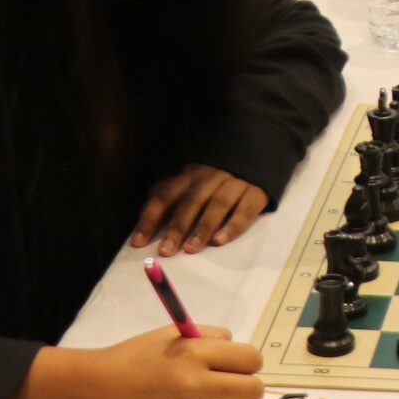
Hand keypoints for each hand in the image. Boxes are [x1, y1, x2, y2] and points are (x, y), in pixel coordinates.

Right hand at [62, 326, 265, 398]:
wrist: (96, 393)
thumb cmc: (134, 358)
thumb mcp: (172, 335)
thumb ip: (209, 338)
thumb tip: (237, 347)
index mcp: (195, 354)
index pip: (250, 359)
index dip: (249, 362)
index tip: (241, 363)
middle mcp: (195, 386)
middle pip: (253, 391)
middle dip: (250, 387)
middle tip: (235, 384)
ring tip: (201, 397)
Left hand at [132, 162, 271, 255]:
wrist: (260, 149)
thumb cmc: (219, 174)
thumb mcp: (193, 175)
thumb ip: (170, 191)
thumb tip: (142, 213)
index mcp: (191, 174)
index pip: (166, 195)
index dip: (150, 218)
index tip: (137, 242)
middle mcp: (211, 177)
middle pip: (191, 202)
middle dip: (177, 226)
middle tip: (165, 250)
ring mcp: (235, 183)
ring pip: (217, 205)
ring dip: (203, 228)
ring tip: (191, 249)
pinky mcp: (256, 192)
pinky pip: (244, 210)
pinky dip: (233, 226)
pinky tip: (221, 240)